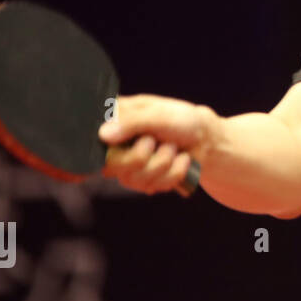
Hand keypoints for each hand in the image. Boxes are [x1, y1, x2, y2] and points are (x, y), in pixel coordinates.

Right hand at [100, 94, 216, 194]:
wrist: (206, 140)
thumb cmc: (182, 120)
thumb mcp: (158, 113)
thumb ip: (132, 121)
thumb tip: (103, 135)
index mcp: (113, 122)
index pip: (94, 141)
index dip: (113, 147)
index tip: (141, 139)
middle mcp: (114, 146)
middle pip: (112, 166)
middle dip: (143, 156)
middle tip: (156, 141)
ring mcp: (127, 166)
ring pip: (135, 179)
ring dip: (163, 162)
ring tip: (172, 148)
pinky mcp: (142, 181)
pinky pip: (153, 186)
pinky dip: (173, 173)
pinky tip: (179, 160)